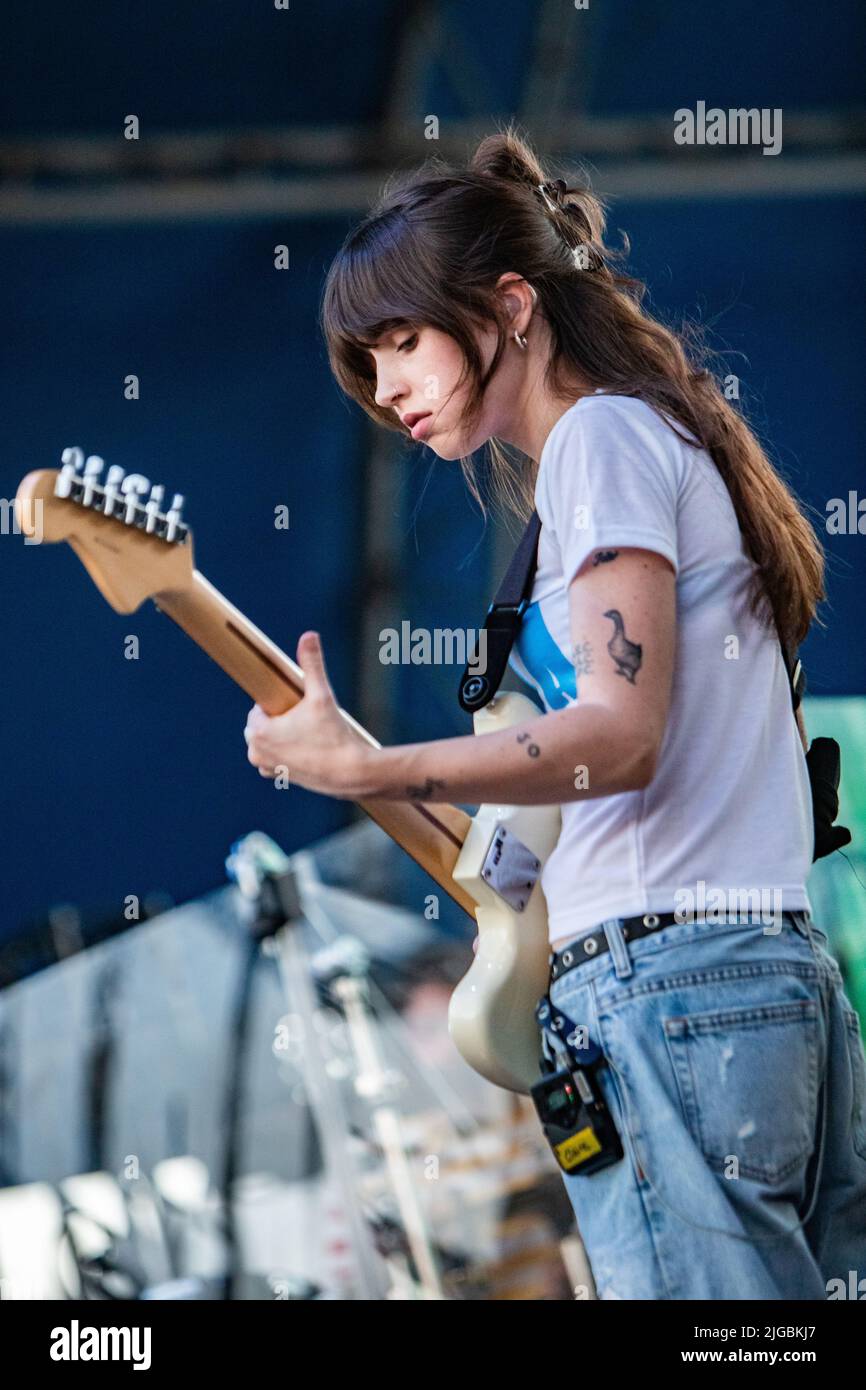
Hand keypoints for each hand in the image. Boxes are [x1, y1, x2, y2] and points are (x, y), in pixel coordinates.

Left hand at [243, 631, 374, 797]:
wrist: (350, 772)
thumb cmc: (333, 735)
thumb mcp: (322, 696)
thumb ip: (312, 665)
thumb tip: (309, 635)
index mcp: (258, 731)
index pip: (259, 707)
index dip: (279, 703)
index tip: (296, 705)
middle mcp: (256, 751)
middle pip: (262, 723)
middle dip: (279, 719)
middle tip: (305, 720)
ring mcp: (266, 766)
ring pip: (268, 740)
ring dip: (281, 735)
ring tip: (308, 734)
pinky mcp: (277, 776)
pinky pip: (275, 756)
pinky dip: (286, 751)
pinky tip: (307, 748)